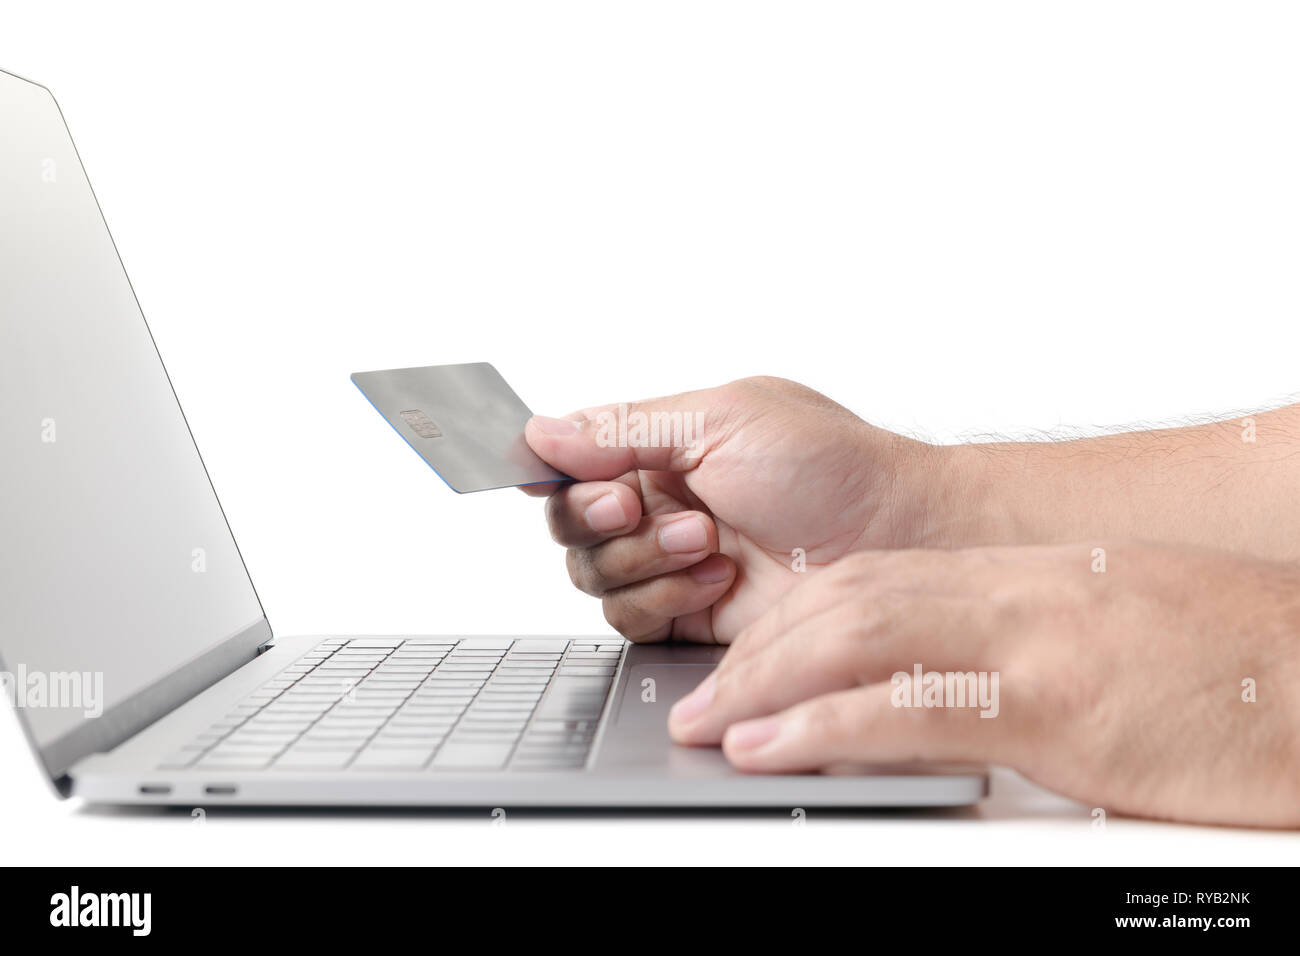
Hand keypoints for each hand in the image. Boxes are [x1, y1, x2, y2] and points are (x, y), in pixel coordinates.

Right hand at [523, 377, 945, 642]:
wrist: (892, 534)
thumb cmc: (829, 465)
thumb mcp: (722, 421)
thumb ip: (623, 429)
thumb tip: (541, 432)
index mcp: (659, 446)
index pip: (571, 462)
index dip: (561, 476)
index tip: (586, 478)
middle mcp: (658, 502)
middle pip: (571, 524)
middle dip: (598, 519)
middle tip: (640, 506)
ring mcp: (671, 560)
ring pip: (594, 575)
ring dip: (641, 558)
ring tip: (704, 540)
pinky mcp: (687, 614)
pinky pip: (629, 620)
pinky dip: (664, 599)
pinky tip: (716, 577)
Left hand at [668, 541, 1299, 826]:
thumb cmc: (1232, 665)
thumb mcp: (1109, 638)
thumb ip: (1023, 647)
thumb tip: (951, 675)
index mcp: (1023, 581)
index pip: (875, 582)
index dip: (793, 621)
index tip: (746, 659)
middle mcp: (1015, 596)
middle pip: (847, 601)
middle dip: (759, 651)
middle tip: (700, 696)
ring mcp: (1033, 644)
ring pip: (858, 637)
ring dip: (766, 682)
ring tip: (707, 721)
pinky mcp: (1059, 706)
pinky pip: (911, 706)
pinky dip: (823, 723)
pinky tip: (769, 743)